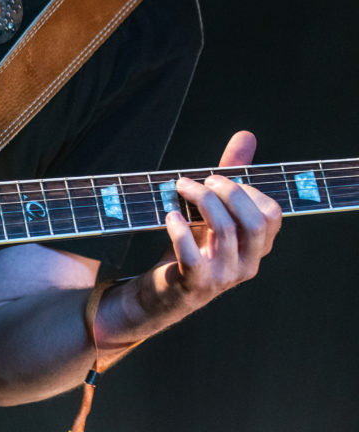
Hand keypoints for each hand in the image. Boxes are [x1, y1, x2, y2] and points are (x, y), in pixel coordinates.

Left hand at [144, 131, 281, 317]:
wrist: (160, 294)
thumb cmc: (190, 250)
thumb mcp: (211, 215)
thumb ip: (230, 179)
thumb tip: (246, 136)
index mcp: (256, 248)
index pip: (272, 214)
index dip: (248, 191)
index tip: (219, 178)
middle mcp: (247, 265)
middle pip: (254, 222)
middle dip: (229, 193)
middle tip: (202, 180)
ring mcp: (223, 278)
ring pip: (225, 231)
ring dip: (201, 202)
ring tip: (180, 187)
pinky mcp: (196, 284)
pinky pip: (193, 254)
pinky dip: (180, 230)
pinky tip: (169, 216)